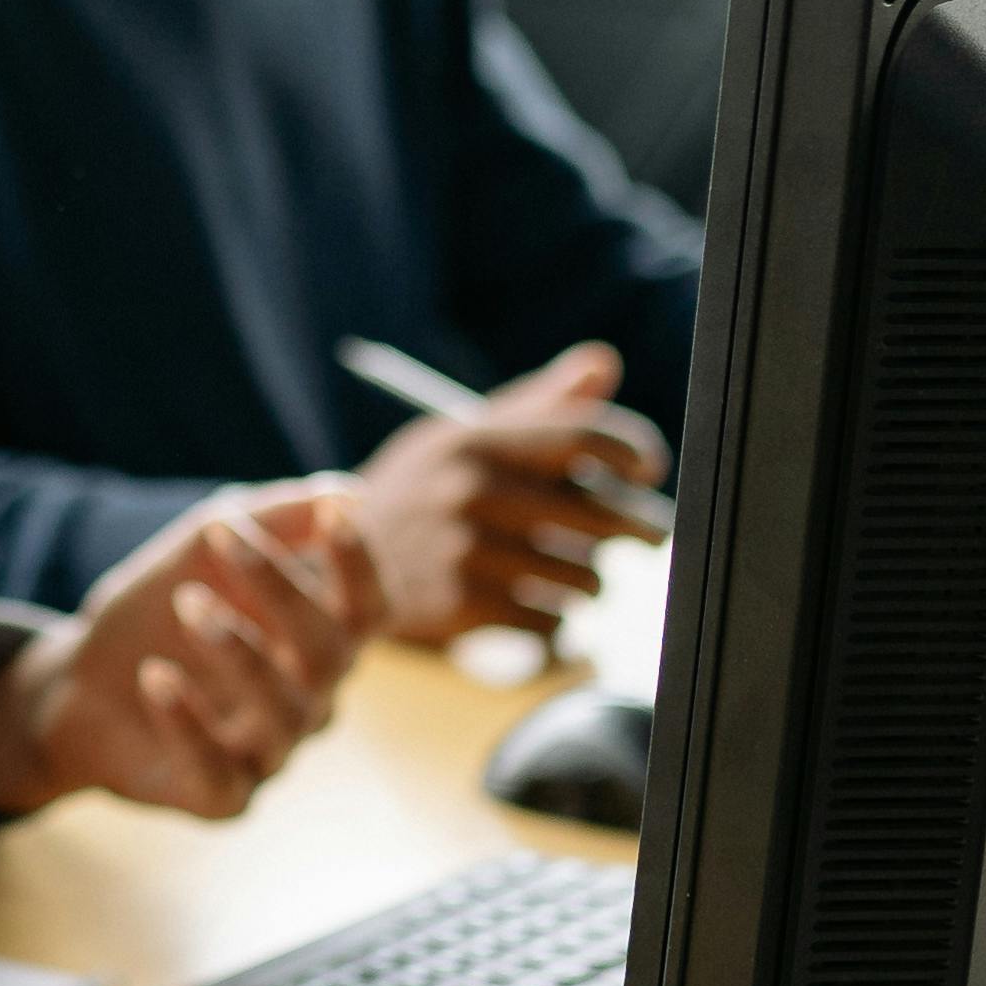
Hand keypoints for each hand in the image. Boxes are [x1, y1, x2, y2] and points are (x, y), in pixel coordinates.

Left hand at [0, 485, 373, 821]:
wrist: (77, 688)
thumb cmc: (156, 615)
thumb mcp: (203, 550)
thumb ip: (274, 519)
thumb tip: (348, 494)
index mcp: (318, 642)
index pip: (368, 611)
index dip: (361, 566)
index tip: (336, 516)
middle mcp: (309, 702)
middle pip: (329, 654)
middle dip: (281, 590)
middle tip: (219, 536)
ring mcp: (269, 754)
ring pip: (283, 713)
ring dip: (237, 650)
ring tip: (185, 603)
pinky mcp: (221, 798)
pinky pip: (220, 772)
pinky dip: (189, 722)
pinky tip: (155, 677)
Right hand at [344, 341, 668, 645]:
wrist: (334, 567)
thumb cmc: (417, 496)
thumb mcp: (460, 438)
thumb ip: (537, 406)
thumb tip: (605, 362)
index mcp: (479, 439)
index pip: (584, 435)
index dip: (632, 450)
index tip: (648, 469)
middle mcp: (475, 489)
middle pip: (602, 515)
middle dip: (640, 529)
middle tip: (651, 535)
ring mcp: (469, 548)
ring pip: (583, 577)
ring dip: (592, 582)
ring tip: (582, 578)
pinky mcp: (463, 603)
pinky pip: (550, 621)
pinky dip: (556, 624)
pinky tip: (542, 611)